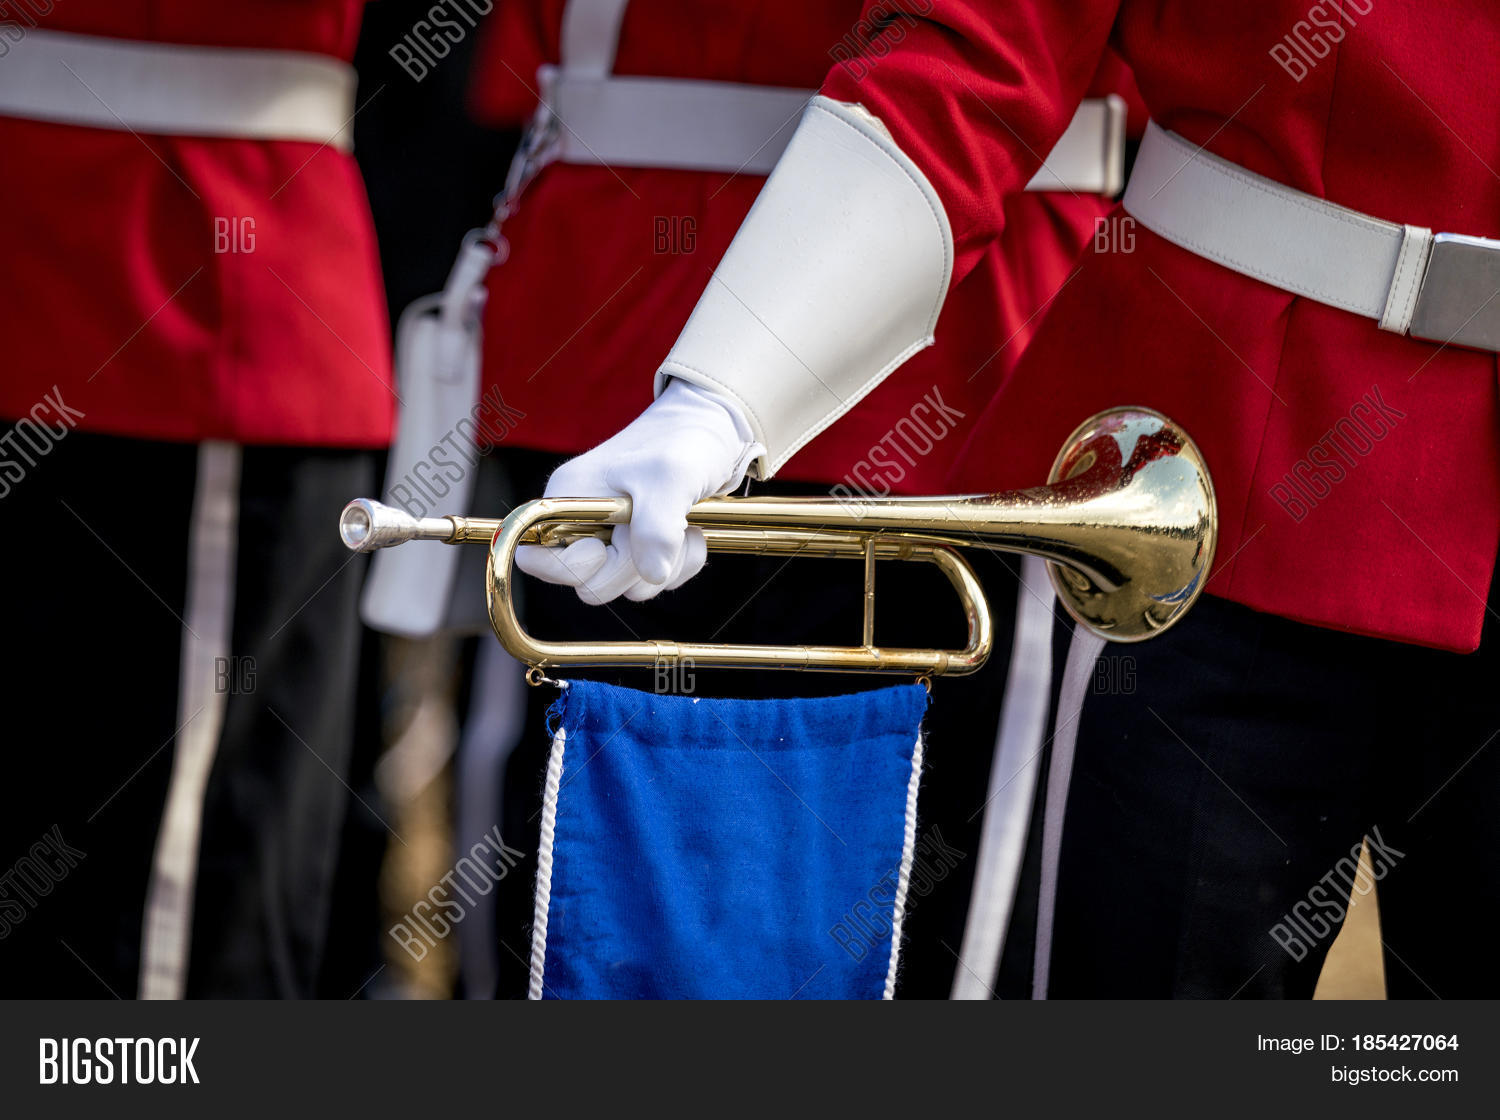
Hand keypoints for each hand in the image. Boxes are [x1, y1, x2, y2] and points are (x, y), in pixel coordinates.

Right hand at [515, 380, 761, 603]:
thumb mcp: (670, 477)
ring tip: (683, 526)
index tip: (606, 546)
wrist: (716, 427)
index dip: (573, 567)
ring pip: (627, 588)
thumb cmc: (684, 441)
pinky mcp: (641, 547)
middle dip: (633, 568)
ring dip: (665, 567)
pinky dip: (679, 565)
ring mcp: (613, 537)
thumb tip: (651, 574)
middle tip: (661, 529)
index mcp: (568, 497)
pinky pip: (653, 582)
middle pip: (590, 584)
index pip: (536, 560)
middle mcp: (583, 520)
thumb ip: (655, 528)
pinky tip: (691, 534)